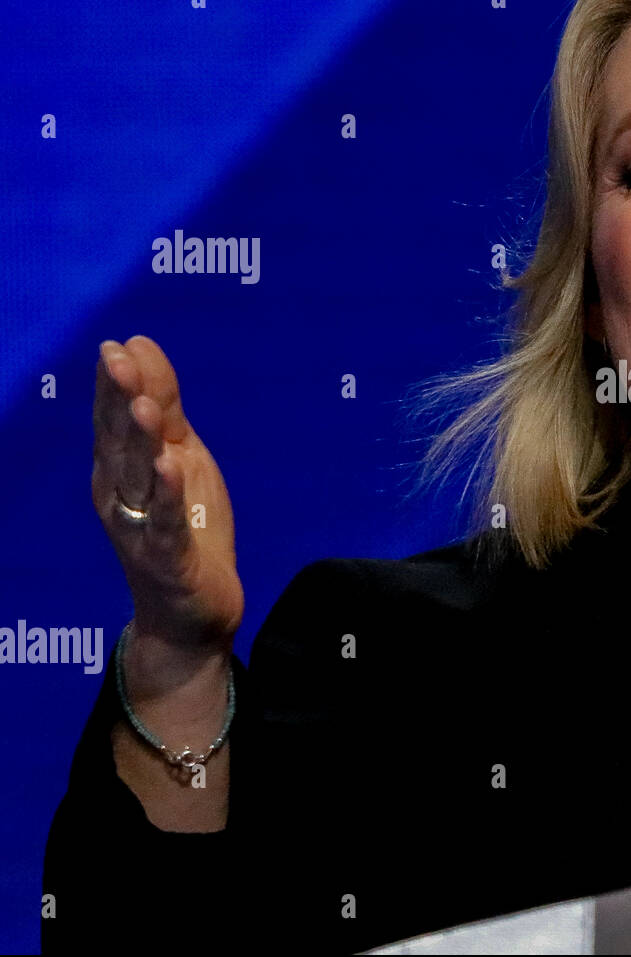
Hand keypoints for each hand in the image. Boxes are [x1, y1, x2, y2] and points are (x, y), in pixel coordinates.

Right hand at [92, 336, 242, 647]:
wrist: (189, 612)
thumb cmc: (184, 526)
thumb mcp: (179, 456)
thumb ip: (162, 406)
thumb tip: (138, 344)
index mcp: (123, 467)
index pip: (115, 418)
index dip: (116, 383)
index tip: (117, 345)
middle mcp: (123, 494)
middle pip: (120, 441)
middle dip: (118, 400)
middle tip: (115, 358)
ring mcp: (142, 526)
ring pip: (140, 478)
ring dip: (138, 441)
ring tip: (141, 406)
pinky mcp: (169, 557)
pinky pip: (167, 522)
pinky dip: (169, 494)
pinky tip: (171, 467)